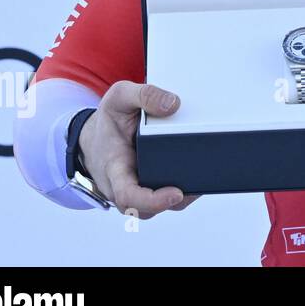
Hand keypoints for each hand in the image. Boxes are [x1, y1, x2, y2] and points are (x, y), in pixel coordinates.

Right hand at [78, 81, 198, 218]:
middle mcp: (125, 187)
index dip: (152, 201)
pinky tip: (202, 174)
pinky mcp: (150, 188)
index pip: (128, 196)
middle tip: (201, 182)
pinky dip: (184, 190)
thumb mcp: (120, 98)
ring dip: (183, 197)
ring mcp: (138, 191)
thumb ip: (144, 96)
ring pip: (161, 206)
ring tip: (207, 177)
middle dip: (175, 201)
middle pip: (148, 209)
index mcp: (115, 168)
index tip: (176, 193)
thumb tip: (174, 105)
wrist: (98, 137)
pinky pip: (166, 198)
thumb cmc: (110, 120)